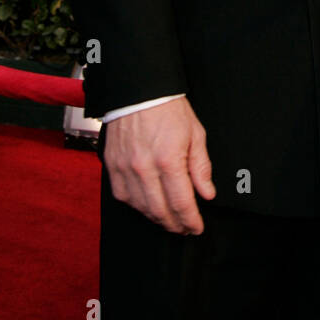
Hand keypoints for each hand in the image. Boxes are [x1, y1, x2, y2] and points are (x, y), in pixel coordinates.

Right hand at [103, 97, 215, 233]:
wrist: (140, 91)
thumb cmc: (169, 109)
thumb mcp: (196, 134)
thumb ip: (200, 167)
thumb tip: (207, 193)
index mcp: (168, 161)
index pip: (182, 203)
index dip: (191, 221)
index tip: (196, 227)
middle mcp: (144, 169)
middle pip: (160, 211)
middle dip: (175, 225)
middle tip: (184, 228)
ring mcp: (125, 169)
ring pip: (141, 207)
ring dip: (156, 218)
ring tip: (168, 219)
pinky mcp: (112, 166)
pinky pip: (123, 196)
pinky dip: (136, 205)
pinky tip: (147, 205)